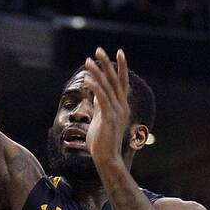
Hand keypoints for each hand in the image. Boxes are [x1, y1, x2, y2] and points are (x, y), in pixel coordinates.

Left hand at [82, 47, 130, 169]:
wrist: (107, 159)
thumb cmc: (102, 143)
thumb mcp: (101, 120)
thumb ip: (100, 106)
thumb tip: (95, 94)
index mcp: (121, 107)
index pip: (122, 83)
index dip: (121, 67)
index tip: (118, 53)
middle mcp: (122, 106)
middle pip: (115, 80)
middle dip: (108, 63)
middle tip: (99, 50)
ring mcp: (117, 111)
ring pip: (107, 86)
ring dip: (97, 72)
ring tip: (88, 61)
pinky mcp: (109, 117)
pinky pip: (101, 97)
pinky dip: (95, 86)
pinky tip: (87, 78)